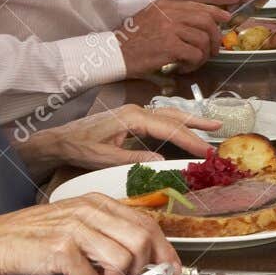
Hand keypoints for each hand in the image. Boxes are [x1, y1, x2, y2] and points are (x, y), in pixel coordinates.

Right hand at [0, 194, 180, 274]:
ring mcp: (76, 227)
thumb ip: (109, 232)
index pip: (146, 222)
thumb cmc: (39, 236)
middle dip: (141, 266)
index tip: (172, 267)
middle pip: (142, 240)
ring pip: (122, 260)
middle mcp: (90, 210)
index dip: (164, 248)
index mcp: (99, 202)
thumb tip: (144, 254)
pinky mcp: (61, 248)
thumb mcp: (80, 223)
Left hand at [20, 103, 221, 174]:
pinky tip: (183, 127)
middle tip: (218, 129)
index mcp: (132, 118)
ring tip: (209, 124)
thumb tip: (161, 164)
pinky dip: (176, 121)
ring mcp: (133, 112)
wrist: (57, 140)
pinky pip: (160, 117)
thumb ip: (133, 160)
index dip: (190, 140)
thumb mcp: (105, 158)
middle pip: (174, 115)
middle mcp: (136, 110)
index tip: (206, 151)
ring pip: (168, 114)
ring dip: (189, 119)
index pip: (169, 128)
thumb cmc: (78, 148)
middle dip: (197, 122)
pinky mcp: (130, 118)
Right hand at [117, 0, 229, 75]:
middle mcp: (169, 13)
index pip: (199, 5)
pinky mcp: (169, 46)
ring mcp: (169, 29)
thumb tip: (201, 24)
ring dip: (203, 55)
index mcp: (166, 4)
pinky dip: (194, 64)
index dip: (216, 13)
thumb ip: (174, 17)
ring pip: (203, 40)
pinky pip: (195, 54)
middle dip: (215, 37)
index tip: (225, 20)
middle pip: (206, 21)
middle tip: (214, 50)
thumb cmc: (132, 40)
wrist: (113, 53)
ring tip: (193, 62)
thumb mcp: (152, 18)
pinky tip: (184, 67)